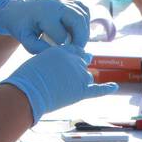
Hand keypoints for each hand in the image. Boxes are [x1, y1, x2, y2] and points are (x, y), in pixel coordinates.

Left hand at [0, 0, 91, 53]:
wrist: (19, 7)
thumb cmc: (22, 25)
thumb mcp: (24, 38)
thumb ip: (37, 48)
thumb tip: (58, 53)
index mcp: (43, 13)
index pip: (61, 35)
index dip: (60, 47)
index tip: (56, 52)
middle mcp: (56, 4)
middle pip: (78, 20)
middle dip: (80, 39)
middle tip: (77, 52)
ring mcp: (64, 0)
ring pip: (83, 15)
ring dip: (84, 32)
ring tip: (77, 43)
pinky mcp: (70, 0)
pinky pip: (84, 10)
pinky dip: (85, 22)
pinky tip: (78, 31)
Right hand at [0, 43, 117, 122]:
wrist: (28, 91)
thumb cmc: (27, 77)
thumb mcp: (39, 61)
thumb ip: (52, 62)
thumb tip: (55, 69)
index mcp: (63, 50)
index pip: (74, 50)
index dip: (75, 53)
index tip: (75, 55)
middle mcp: (75, 61)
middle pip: (83, 61)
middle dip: (82, 63)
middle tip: (81, 64)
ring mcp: (81, 76)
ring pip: (88, 76)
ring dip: (84, 78)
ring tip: (77, 81)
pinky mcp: (83, 91)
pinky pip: (99, 90)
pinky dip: (108, 88)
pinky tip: (115, 86)